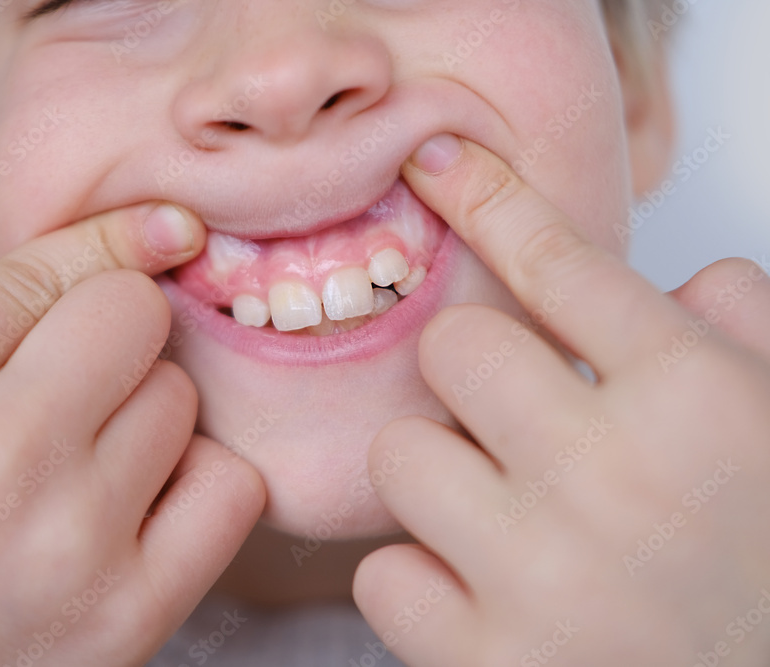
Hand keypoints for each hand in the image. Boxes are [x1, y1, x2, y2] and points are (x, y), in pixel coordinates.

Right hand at [0, 171, 264, 665]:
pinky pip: (233, 488)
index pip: (53, 266)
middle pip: (136, 319)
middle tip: (64, 392)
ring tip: (77, 468)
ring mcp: (67, 543)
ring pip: (183, 401)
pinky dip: (200, 487)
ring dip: (146, 421)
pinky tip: (136, 510)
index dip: (111, 244)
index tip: (160, 233)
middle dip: (111, 340)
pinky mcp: (130, 614)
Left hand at [353, 136, 769, 665]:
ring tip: (503, 523)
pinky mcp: (490, 665)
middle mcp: (616, 473)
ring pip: (399, 458)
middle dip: (477, 381)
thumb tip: (695, 281)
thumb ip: (746, 346)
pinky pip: (382, 577)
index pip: (562, 260)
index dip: (488, 197)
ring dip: (439, 483)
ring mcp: (544, 574)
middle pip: (452, 348)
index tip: (435, 162)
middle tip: (518, 428)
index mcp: (698, 399)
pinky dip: (422, 587)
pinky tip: (486, 601)